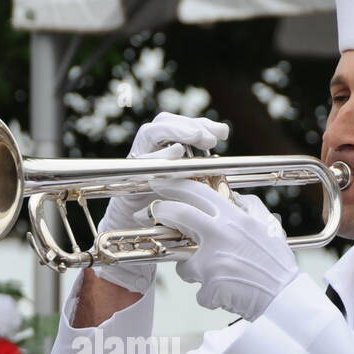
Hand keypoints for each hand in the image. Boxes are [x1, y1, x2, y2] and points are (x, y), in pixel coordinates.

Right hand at [92, 112, 229, 294]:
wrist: (131, 231)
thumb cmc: (163, 212)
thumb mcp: (187, 191)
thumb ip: (201, 176)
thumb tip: (226, 168)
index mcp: (166, 149)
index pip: (184, 127)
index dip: (204, 124)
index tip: (224, 132)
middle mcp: (150, 149)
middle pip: (166, 121)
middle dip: (189, 125)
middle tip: (210, 136)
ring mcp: (137, 160)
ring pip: (151, 133)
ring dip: (175, 131)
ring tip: (197, 137)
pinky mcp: (127, 174)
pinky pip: (141, 159)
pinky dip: (159, 154)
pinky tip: (177, 153)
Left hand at [147, 179, 298, 320]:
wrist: (284, 297)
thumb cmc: (276, 264)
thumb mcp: (267, 226)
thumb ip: (249, 207)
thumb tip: (232, 196)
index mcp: (234, 218)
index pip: (197, 192)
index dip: (173, 185)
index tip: (160, 183)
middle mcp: (220, 235)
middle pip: (178, 214)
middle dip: (161, 211)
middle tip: (153, 213)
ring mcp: (212, 261)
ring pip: (184, 263)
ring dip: (195, 270)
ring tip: (221, 275)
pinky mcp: (210, 286)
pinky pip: (199, 290)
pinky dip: (210, 294)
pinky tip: (228, 292)